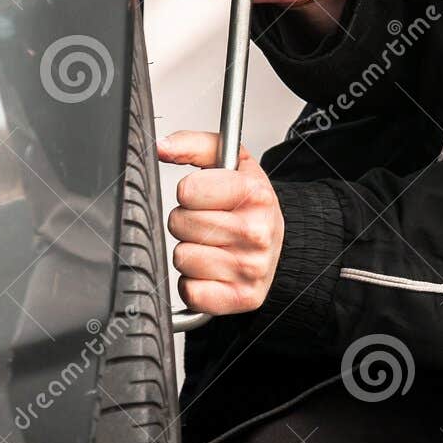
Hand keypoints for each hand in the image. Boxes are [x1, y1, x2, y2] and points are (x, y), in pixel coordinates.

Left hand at [157, 130, 283, 315]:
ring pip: (182, 258)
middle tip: (209, 222)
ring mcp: (252, 268)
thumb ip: (195, 145)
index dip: (189, 191)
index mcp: (255, 195)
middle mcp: (257, 233)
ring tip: (213, 246)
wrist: (279, 243)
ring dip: (190, 252)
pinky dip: (195, 283)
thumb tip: (162, 147)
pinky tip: (213, 271)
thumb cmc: (250, 204)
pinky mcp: (243, 297)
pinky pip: (191, 291)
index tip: (203, 195)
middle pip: (180, 224)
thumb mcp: (232, 162)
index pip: (188, 190)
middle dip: (186, 221)